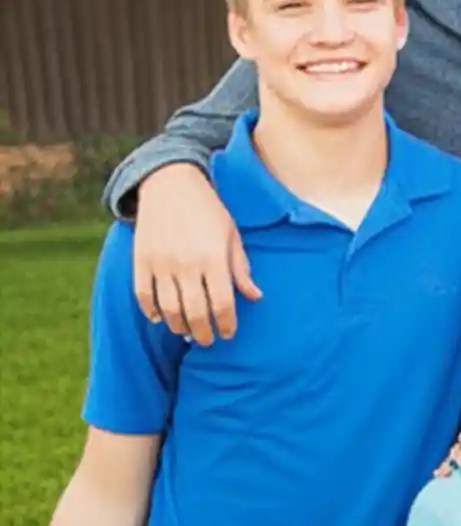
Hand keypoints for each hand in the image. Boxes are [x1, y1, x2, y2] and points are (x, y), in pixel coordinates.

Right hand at [134, 163, 261, 344]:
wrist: (170, 184)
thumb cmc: (208, 210)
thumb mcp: (232, 235)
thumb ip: (241, 269)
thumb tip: (255, 297)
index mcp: (213, 257)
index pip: (223, 303)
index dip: (226, 323)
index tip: (228, 334)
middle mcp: (186, 263)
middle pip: (195, 312)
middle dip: (203, 333)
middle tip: (208, 341)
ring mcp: (161, 263)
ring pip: (168, 309)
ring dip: (179, 327)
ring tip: (187, 332)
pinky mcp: (141, 260)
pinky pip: (144, 296)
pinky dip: (152, 312)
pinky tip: (161, 319)